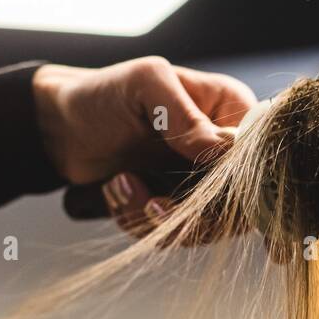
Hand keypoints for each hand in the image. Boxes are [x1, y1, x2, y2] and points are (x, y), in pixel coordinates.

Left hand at [33, 57, 255, 233]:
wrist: (58, 125)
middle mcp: (224, 150)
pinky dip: (140, 222)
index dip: (248, 186)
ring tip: (121, 186)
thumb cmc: (104, 93)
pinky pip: (175, 232)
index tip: (222, 203)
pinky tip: (116, 191)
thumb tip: (224, 150)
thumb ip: (185, 115)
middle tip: (154, 204)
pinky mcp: (176, 205)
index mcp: (231, 111)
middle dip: (195, 213)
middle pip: (240, 202)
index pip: (260, 156)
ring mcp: (200, 181)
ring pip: (207, 226)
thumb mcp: (146, 86)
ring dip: (159, 219)